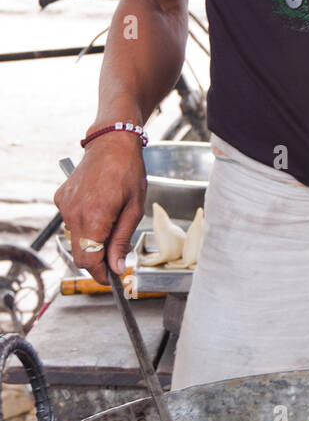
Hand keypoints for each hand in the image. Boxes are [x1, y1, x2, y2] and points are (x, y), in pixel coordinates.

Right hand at [54, 137, 146, 283]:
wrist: (111, 142)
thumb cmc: (128, 171)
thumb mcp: (134, 209)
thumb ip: (122, 241)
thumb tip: (117, 268)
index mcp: (95, 217)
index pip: (90, 260)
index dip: (101, 274)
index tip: (112, 278)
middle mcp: (74, 213)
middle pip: (80, 254)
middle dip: (97, 261)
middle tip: (116, 258)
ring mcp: (64, 205)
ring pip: (75, 239)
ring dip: (92, 242)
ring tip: (112, 227)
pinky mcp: (61, 199)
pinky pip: (71, 222)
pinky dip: (84, 226)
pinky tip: (100, 211)